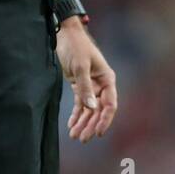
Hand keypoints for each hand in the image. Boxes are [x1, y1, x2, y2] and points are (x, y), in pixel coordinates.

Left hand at [56, 22, 117, 141]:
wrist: (64, 35)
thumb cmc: (76, 46)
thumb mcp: (80, 66)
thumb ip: (85, 87)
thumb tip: (91, 107)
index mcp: (107, 79)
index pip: (110, 104)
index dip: (105, 119)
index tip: (99, 132)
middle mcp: (101, 85)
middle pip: (99, 110)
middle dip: (91, 125)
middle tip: (82, 138)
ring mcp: (91, 86)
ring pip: (89, 110)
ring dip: (83, 123)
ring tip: (75, 135)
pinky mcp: (80, 86)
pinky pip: (80, 104)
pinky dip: (76, 115)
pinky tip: (72, 125)